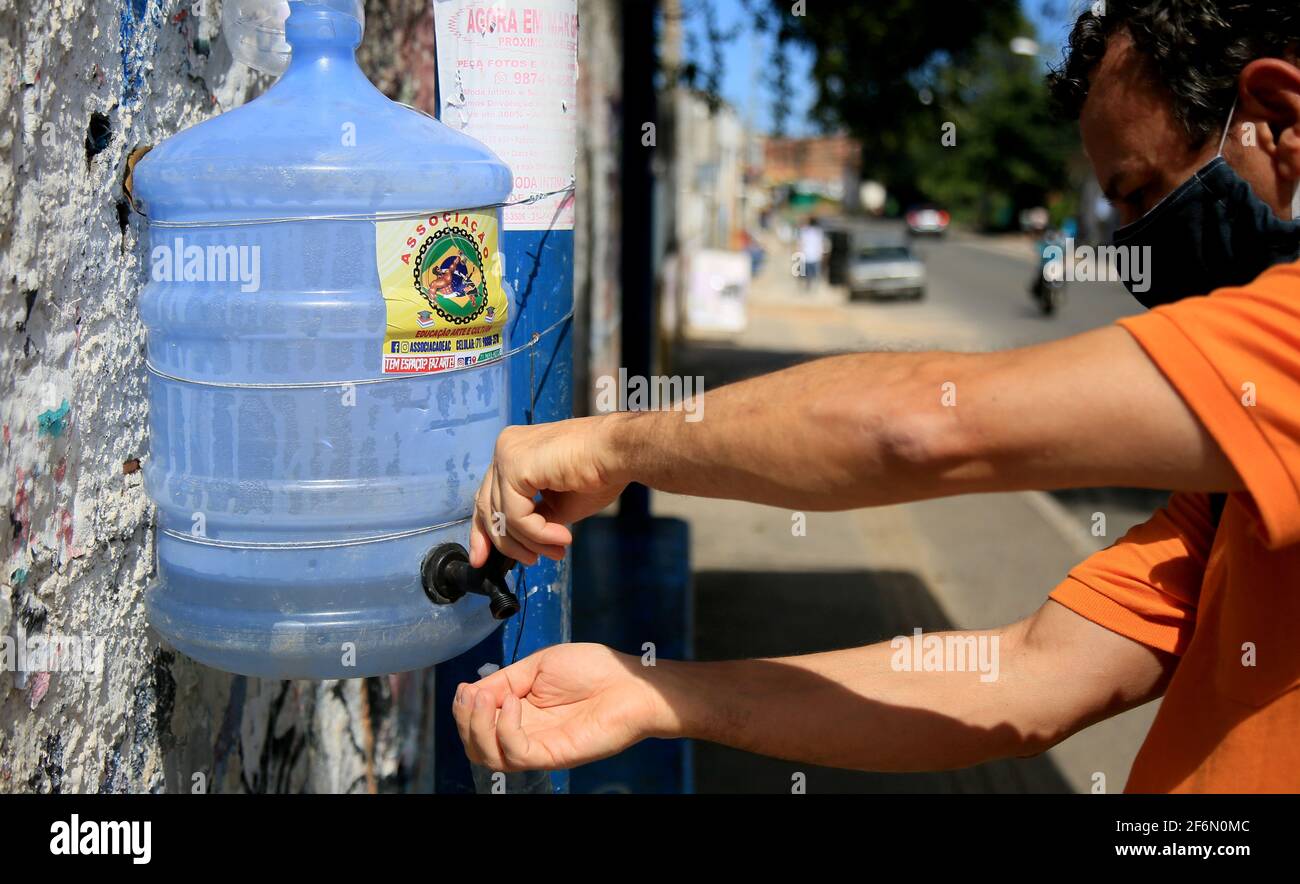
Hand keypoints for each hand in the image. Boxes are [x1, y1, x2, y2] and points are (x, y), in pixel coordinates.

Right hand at [453, 643, 669, 771]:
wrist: (631, 682)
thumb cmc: (595, 670)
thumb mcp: (539, 665)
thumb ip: (505, 679)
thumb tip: (471, 690)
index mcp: (520, 711)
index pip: (477, 722)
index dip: (464, 706)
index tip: (466, 688)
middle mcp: (525, 732)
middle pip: (475, 744)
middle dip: (464, 718)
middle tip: (471, 694)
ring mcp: (537, 746)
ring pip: (487, 755)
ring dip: (476, 725)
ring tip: (486, 698)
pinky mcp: (552, 754)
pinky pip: (514, 753)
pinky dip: (504, 728)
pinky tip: (514, 703)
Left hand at [470, 416, 630, 566]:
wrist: (618, 452)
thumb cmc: (599, 472)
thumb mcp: (559, 505)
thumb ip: (536, 518)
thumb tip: (525, 542)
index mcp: (515, 453)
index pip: (487, 497)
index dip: (483, 532)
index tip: (484, 559)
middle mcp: (506, 449)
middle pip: (488, 508)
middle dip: (506, 543)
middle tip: (532, 561)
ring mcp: (507, 455)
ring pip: (503, 516)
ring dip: (532, 542)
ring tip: (557, 549)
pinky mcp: (515, 465)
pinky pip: (517, 515)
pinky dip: (538, 533)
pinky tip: (561, 536)